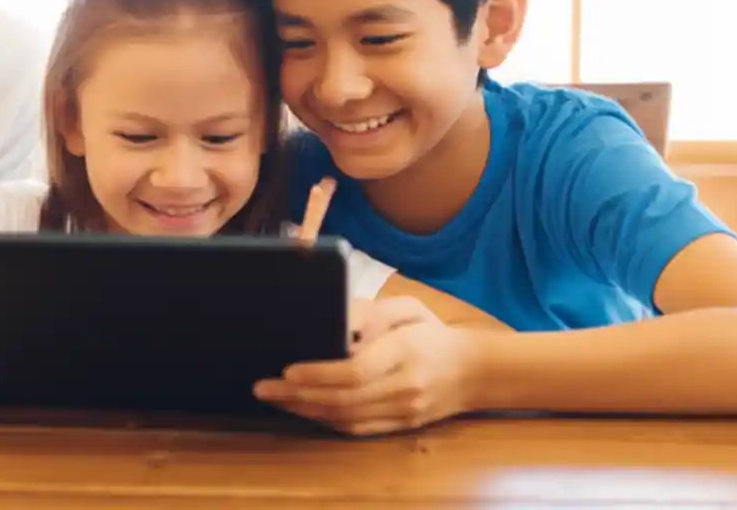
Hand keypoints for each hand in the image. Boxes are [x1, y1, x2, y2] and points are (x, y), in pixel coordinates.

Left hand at [254, 296, 479, 435]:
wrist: (474, 371)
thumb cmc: (433, 333)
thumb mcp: (409, 308)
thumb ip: (371, 311)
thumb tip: (337, 324)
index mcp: (405, 352)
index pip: (357, 370)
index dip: (318, 374)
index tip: (288, 370)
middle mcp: (403, 387)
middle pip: (343, 399)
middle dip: (297, 396)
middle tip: (263, 388)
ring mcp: (402, 412)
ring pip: (345, 418)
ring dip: (305, 411)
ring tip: (274, 399)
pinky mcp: (400, 427)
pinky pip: (356, 429)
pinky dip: (325, 422)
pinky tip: (302, 411)